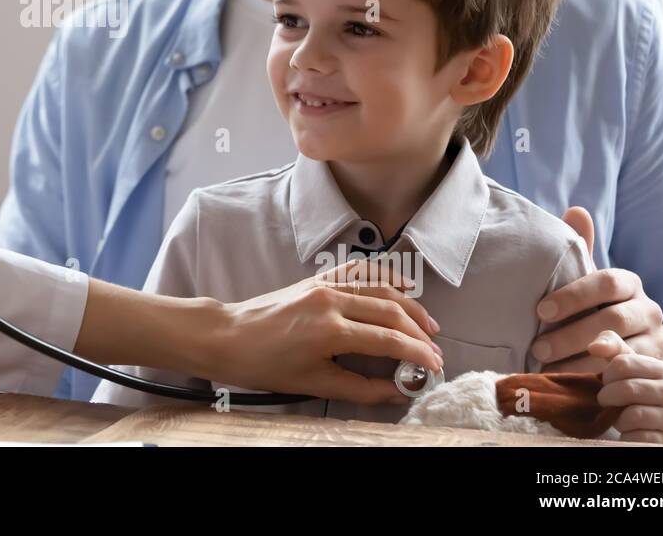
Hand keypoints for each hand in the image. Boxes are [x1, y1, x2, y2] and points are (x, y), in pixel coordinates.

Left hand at [213, 258, 442, 404]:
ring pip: (380, 288)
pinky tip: (402, 285)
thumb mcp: (313, 383)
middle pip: (390, 312)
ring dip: (408, 305)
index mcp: (331, 330)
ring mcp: (324, 285)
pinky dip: (383, 276)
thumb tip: (397, 391)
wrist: (227, 336)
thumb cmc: (264, 364)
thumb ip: (361, 388)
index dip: (417, 354)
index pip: (389, 340)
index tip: (435, 367)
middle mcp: (331, 301)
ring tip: (428, 324)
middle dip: (419, 333)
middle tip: (435, 351)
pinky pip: (358, 271)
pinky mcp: (316, 279)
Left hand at [533, 206, 662, 370]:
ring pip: (618, 350)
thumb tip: (575, 210)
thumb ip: (580, 248)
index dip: (573, 296)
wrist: (636, 341)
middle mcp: (648, 309)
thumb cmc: (598, 305)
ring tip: (545, 366)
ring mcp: (655, 340)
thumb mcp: (588, 278)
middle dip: (570, 334)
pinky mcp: (653, 368)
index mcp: (628, 282)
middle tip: (537, 346)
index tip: (541, 310)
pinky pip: (624, 374)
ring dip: (578, 360)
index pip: (605, 282)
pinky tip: (567, 381)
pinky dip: (593, 377)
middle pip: (611, 320)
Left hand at [591, 330, 662, 444]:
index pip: (622, 363)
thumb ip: (610, 346)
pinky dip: (626, 435)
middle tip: (608, 402)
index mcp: (662, 369)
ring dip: (617, 417)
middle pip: (627, 388)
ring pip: (632, 415)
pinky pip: (637, 436)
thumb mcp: (621, 365)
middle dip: (608, 397)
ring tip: (620, 416)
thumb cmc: (629, 391)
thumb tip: (594, 347)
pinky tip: (630, 431)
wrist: (646, 426)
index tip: (608, 383)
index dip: (607, 375)